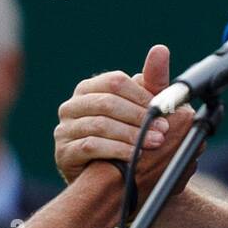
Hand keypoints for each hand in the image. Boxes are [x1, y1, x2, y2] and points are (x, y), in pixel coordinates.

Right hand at [54, 45, 200, 194]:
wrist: (111, 178)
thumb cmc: (126, 136)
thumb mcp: (141, 109)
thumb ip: (151, 82)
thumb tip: (160, 49)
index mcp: (89, 89)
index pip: (115, 82)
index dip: (141, 96)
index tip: (164, 111)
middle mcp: (72, 106)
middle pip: (107, 103)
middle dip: (139, 117)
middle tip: (164, 131)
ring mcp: (64, 129)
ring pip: (100, 125)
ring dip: (131, 135)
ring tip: (154, 144)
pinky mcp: (63, 152)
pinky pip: (90, 146)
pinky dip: (116, 150)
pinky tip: (134, 156)